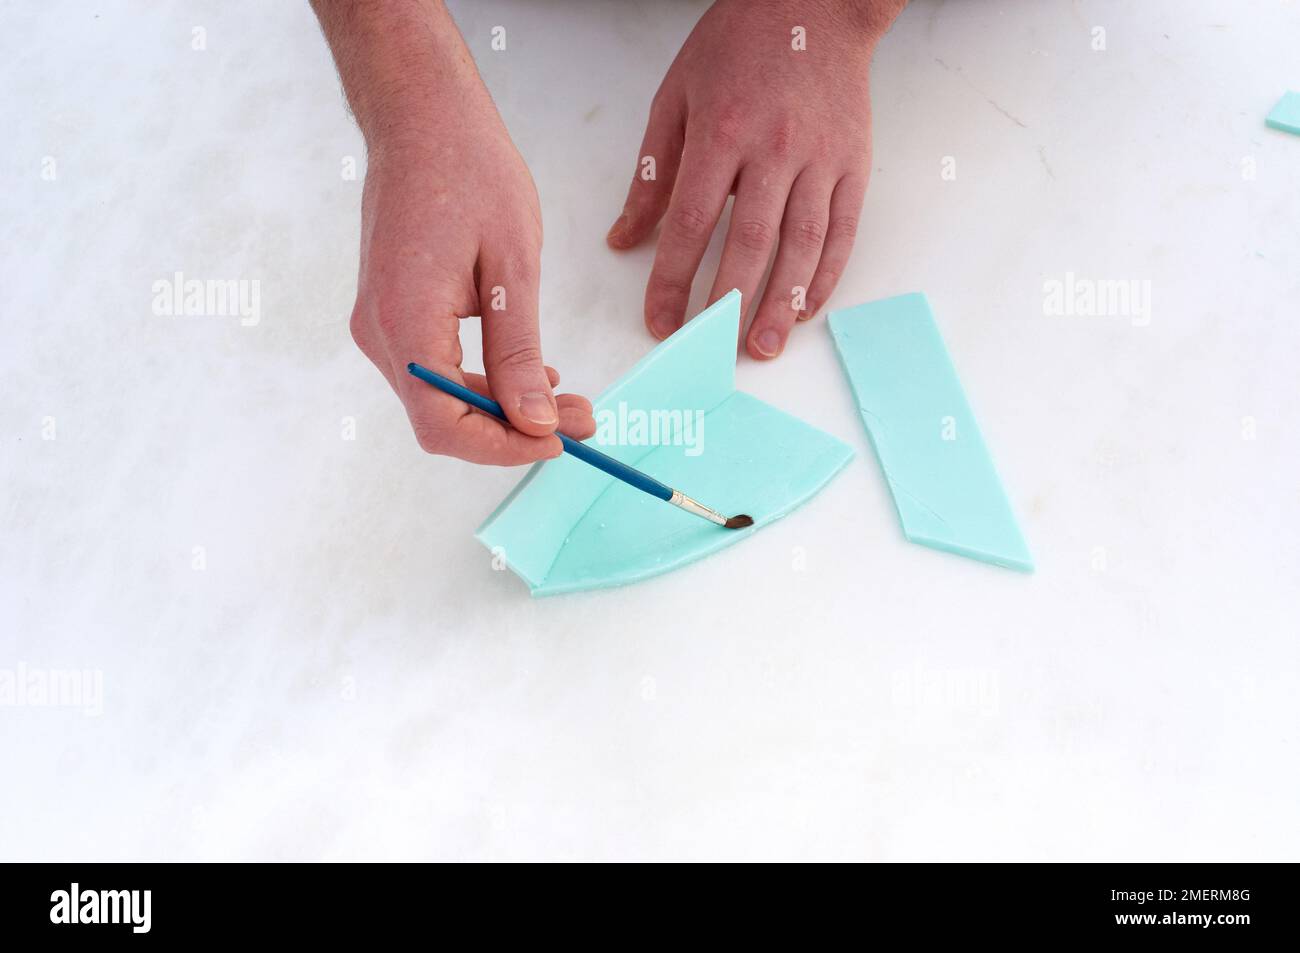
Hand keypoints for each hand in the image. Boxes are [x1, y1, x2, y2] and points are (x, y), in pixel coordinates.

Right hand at [316, 0, 593, 464]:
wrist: (422, 120)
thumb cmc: (468, 173)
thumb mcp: (512, 267)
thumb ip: (518, 353)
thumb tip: (533, 422)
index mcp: (403, 322)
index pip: (444, 425)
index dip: (502, 448)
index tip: (560, 441)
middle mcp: (379, 333)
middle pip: (441, 419)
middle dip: (513, 431)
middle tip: (584, 419)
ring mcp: (379, 325)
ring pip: (438, 401)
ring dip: (502, 409)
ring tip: (569, 398)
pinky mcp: (390, 315)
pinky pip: (433, 370)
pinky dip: (481, 382)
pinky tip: (530, 373)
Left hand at [607, 0, 902, 359]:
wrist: (814, 4)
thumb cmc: (737, 46)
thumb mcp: (676, 98)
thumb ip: (651, 174)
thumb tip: (624, 238)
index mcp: (720, 133)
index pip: (691, 224)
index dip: (673, 281)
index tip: (661, 321)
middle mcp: (773, 149)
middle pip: (749, 243)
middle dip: (727, 305)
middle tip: (713, 350)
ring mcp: (820, 158)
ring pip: (802, 244)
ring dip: (781, 303)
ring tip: (764, 346)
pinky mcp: (855, 163)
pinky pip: (843, 230)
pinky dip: (825, 274)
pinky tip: (805, 307)